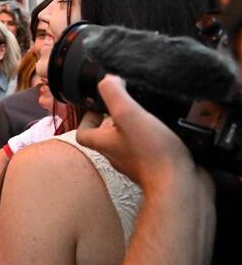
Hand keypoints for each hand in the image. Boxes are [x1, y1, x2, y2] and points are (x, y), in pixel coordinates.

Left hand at [76, 76, 200, 192]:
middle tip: (128, 104)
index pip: (84, 134)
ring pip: (131, 144)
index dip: (87, 119)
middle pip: (108, 137)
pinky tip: (171, 130)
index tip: (98, 106)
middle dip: (115, 120)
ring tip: (151, 112)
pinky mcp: (159, 168)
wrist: (181, 185)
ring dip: (137, 128)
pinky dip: (158, 139)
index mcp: (105, 144)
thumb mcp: (128, 114)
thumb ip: (114, 94)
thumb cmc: (152, 153)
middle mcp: (118, 156)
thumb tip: (108, 79)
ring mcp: (139, 164)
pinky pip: (153, 151)